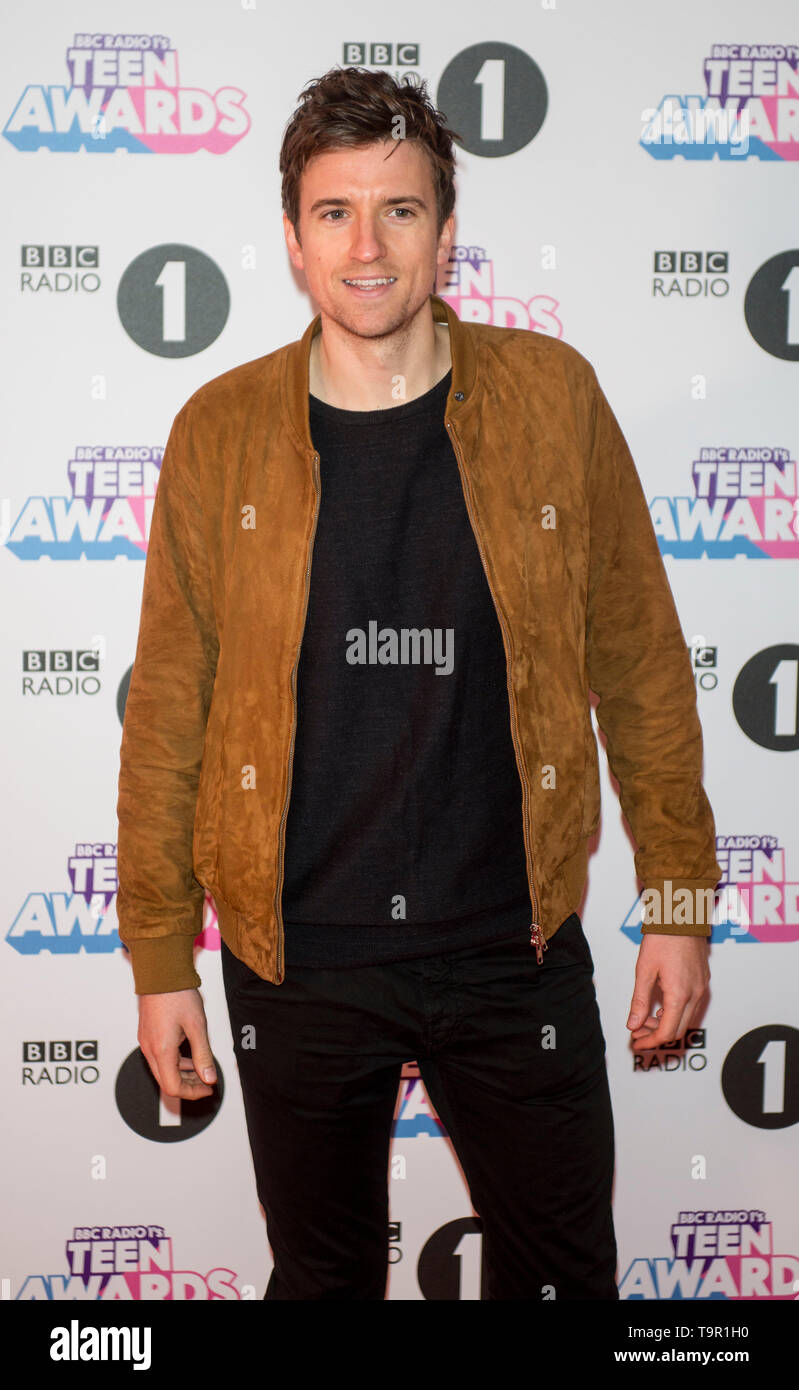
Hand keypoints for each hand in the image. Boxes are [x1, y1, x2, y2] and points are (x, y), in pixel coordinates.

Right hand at [137, 987, 216, 1099]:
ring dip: (182, 1074)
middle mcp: (149, 1049)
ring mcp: (146, 1042)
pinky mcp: (147, 1035)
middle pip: (166, 1082)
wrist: (161, 973)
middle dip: (188, 1086)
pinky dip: (174, 1062)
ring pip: (162, 1071)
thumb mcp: (197, 1026)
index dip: (192, 1093)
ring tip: (201, 1069)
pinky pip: (159, 1058)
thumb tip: (208, 1077)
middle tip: (207, 1081)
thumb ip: (203, 1054)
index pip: (173, 1087)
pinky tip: (189, 1055)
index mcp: (161, 1050)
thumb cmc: (178, 994)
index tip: (208, 1088)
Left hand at [627, 934, 709, 1052]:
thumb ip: (639, 1000)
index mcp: (680, 995)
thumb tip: (633, 1025)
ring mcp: (702, 987)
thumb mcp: (644, 970)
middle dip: (656, 1035)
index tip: (636, 1042)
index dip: (650, 1041)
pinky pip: (691, 1006)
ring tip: (645, 1019)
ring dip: (666, 1024)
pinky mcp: (703, 980)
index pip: (667, 1032)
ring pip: (686, 1019)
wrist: (681, 916)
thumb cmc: (662, 938)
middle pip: (678, 1030)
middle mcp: (695, 994)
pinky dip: (675, 1012)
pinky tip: (661, 1006)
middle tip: (637, 1032)